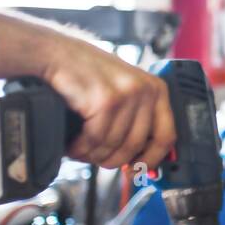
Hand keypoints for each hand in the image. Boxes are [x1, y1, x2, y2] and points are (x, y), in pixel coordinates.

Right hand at [41, 36, 175, 169]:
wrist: (57, 54)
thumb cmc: (88, 74)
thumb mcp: (123, 90)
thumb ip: (135, 117)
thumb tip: (139, 159)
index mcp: (157, 90)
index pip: (167, 136)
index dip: (151, 160)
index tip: (137, 171)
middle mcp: (147, 91)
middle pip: (137, 145)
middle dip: (114, 160)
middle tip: (97, 160)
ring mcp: (128, 94)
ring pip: (115, 145)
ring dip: (93, 155)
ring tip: (81, 151)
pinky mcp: (106, 100)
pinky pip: (96, 139)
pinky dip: (82, 148)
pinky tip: (74, 145)